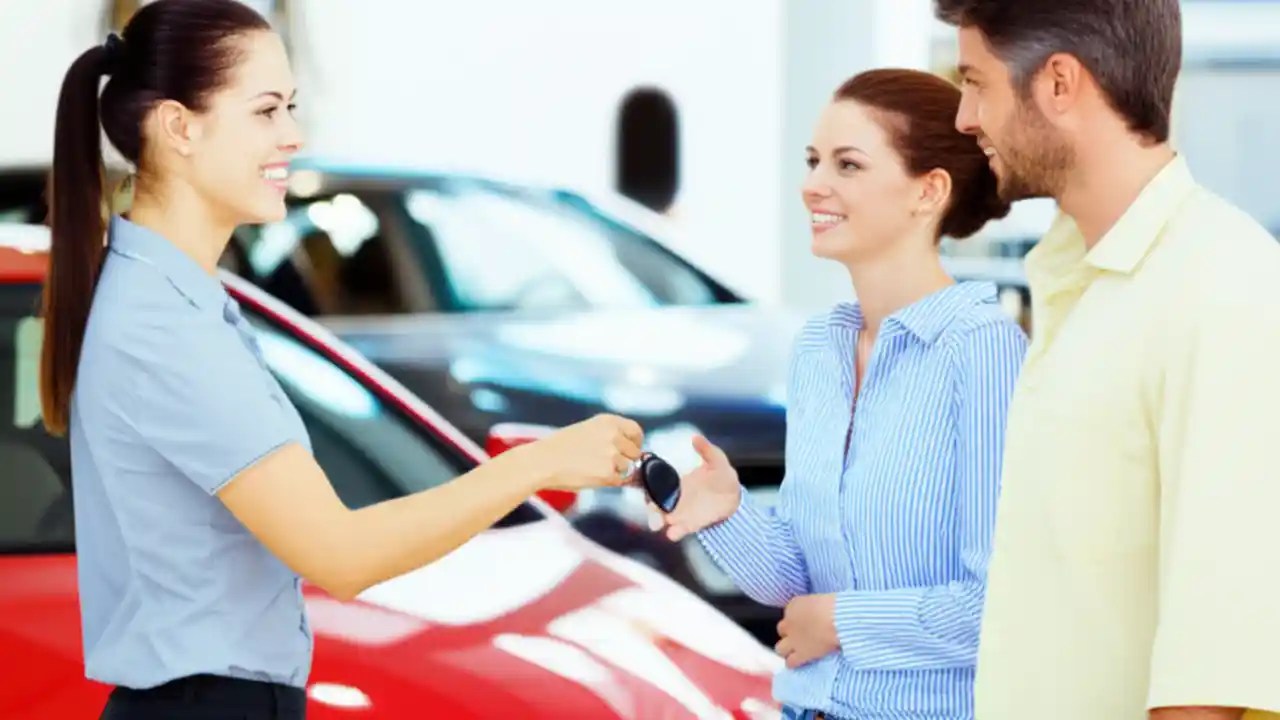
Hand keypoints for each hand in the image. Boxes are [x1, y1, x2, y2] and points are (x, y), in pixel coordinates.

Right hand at [519, 413, 643, 491]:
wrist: (542, 461)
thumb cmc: (560, 448)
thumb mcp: (588, 431)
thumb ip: (611, 437)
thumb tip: (634, 454)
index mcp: (608, 421)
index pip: (636, 431)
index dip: (635, 443)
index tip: (629, 451)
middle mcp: (614, 434)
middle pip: (635, 452)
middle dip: (626, 460)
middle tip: (607, 465)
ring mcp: (613, 454)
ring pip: (628, 468)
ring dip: (616, 472)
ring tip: (593, 470)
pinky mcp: (609, 472)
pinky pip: (619, 481)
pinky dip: (609, 482)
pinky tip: (592, 477)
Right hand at [652, 434, 741, 540]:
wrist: (735, 496)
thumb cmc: (723, 475)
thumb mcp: (717, 460)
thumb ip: (706, 450)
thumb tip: (696, 437)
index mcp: (676, 482)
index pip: (656, 485)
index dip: (647, 486)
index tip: (643, 486)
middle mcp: (675, 499)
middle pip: (655, 504)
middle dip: (650, 509)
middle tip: (650, 509)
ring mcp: (682, 512)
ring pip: (663, 519)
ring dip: (658, 522)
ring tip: (659, 524)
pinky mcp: (691, 524)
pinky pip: (679, 529)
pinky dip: (674, 532)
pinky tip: (672, 533)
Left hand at [776, 594, 838, 668]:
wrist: (835, 619)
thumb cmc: (834, 606)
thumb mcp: (821, 601)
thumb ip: (813, 608)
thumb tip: (817, 613)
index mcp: (794, 605)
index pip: (789, 613)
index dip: (798, 619)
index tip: (807, 622)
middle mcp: (789, 622)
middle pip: (781, 630)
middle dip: (789, 634)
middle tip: (801, 636)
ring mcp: (793, 640)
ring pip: (780, 648)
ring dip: (787, 650)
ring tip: (797, 652)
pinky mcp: (800, 654)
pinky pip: (790, 662)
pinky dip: (794, 663)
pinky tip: (800, 662)